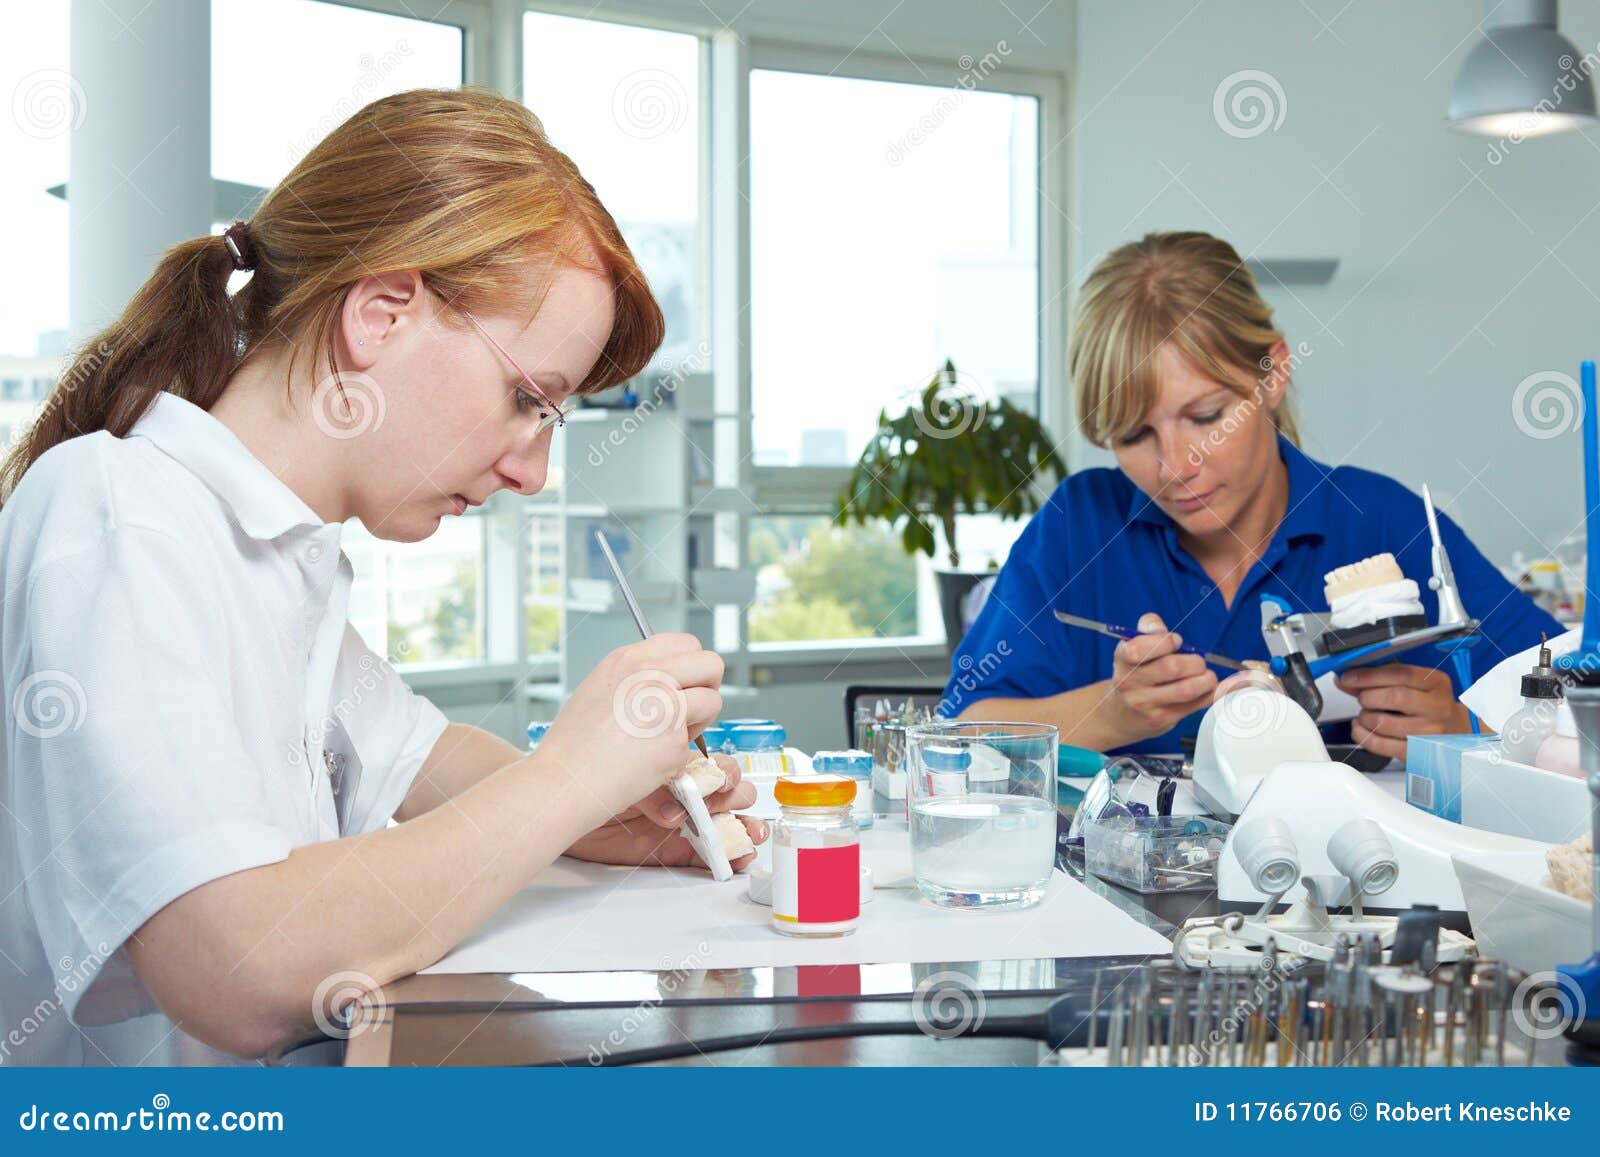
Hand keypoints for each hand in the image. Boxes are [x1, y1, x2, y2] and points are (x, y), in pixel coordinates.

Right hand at [534, 633, 724, 831]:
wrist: (564, 779)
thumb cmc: (576, 745)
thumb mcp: (601, 689)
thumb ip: (637, 678)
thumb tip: (672, 679)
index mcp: (629, 658)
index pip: (686, 643)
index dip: (692, 667)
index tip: (684, 686)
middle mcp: (649, 673)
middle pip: (711, 663)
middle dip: (708, 688)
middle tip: (689, 711)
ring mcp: (664, 703)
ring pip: (713, 700)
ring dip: (699, 722)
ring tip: (666, 738)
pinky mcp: (674, 737)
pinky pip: (698, 740)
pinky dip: (682, 753)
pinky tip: (653, 760)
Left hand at [566, 755, 767, 870]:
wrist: (560, 802)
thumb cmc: (588, 776)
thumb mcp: (626, 771)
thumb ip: (655, 785)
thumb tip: (675, 810)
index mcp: (674, 760)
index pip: (713, 764)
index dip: (725, 772)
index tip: (722, 777)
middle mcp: (680, 789)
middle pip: (726, 791)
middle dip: (735, 795)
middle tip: (726, 799)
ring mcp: (679, 818)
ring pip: (723, 820)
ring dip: (740, 824)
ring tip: (741, 829)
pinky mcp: (671, 848)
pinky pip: (706, 854)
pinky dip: (727, 857)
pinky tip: (738, 856)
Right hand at [1105, 613, 1217, 741]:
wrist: (1120, 715)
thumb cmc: (1135, 674)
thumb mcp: (1133, 648)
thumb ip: (1148, 628)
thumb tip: (1158, 626)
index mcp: (1122, 659)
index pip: (1139, 648)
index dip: (1165, 641)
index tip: (1177, 641)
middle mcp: (1129, 682)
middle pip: (1171, 667)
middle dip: (1194, 661)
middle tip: (1198, 662)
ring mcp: (1144, 704)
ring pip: (1186, 689)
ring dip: (1206, 680)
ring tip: (1207, 676)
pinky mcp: (1160, 719)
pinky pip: (1194, 705)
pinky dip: (1210, 694)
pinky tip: (1210, 689)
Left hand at [1336, 663, 1470, 761]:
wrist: (1456, 735)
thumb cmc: (1429, 706)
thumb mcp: (1414, 685)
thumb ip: (1381, 679)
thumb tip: (1346, 680)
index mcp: (1437, 683)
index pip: (1402, 674)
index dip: (1370, 675)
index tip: (1348, 678)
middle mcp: (1437, 708)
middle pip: (1394, 697)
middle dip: (1367, 696)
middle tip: (1362, 697)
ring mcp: (1429, 732)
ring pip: (1383, 722)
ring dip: (1364, 716)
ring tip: (1365, 714)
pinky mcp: (1416, 753)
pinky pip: (1379, 744)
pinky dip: (1361, 734)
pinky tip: (1361, 728)